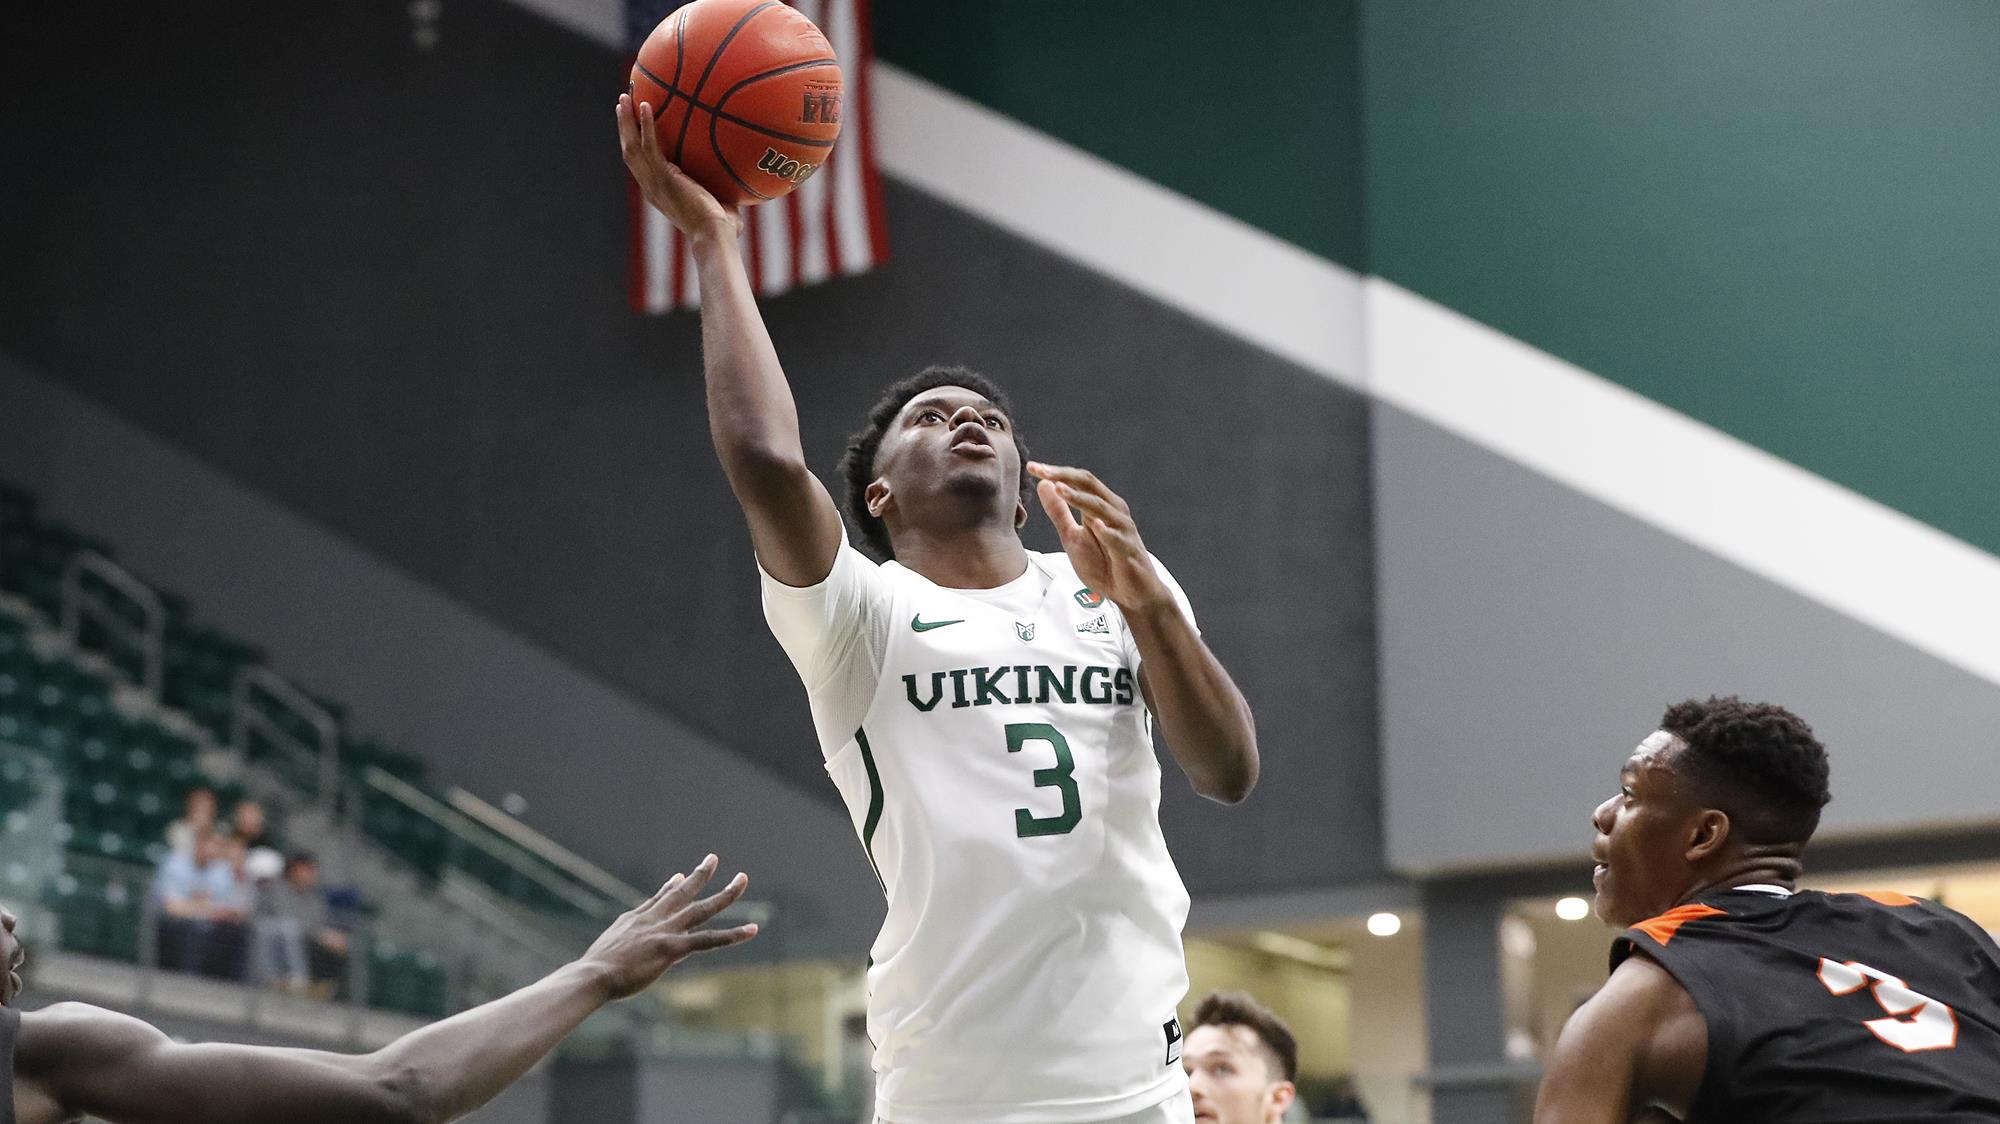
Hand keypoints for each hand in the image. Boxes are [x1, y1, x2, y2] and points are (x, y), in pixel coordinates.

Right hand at [577, 855, 757, 1001]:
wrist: (594, 974)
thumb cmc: (597, 968)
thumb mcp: (610, 943)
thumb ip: (625, 934)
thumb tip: (630, 932)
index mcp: (637, 919)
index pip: (660, 898)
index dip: (672, 886)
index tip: (681, 876)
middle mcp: (655, 919)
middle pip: (682, 893)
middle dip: (700, 875)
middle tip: (713, 858)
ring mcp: (666, 931)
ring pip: (703, 909)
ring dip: (726, 894)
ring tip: (743, 879)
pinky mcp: (674, 947)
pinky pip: (709, 940)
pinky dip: (733, 935)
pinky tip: (752, 930)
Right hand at [616, 93, 740, 244]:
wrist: (715, 236)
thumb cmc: (723, 228)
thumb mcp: (719, 202)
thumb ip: (721, 187)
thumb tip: (741, 173)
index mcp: (658, 192)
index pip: (640, 165)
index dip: (634, 145)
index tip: (633, 127)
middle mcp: (651, 187)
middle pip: (629, 152)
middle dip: (624, 127)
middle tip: (623, 104)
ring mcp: (654, 183)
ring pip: (631, 146)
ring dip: (626, 121)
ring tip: (625, 97)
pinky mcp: (663, 178)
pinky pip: (650, 146)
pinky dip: (646, 125)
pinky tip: (647, 105)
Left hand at [1028, 462, 1172, 614]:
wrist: (1130, 593)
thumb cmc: (1104, 563)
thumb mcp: (1073, 536)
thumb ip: (1059, 512)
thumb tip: (1045, 484)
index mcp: (1099, 505)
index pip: (1078, 481)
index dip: (1056, 473)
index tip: (1032, 467)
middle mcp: (1113, 511)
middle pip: (1090, 485)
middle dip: (1064, 477)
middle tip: (1041, 471)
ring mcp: (1123, 530)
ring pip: (1102, 508)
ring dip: (1080, 498)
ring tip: (1060, 489)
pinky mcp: (1130, 551)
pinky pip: (1118, 539)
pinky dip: (1108, 532)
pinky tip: (1096, 525)